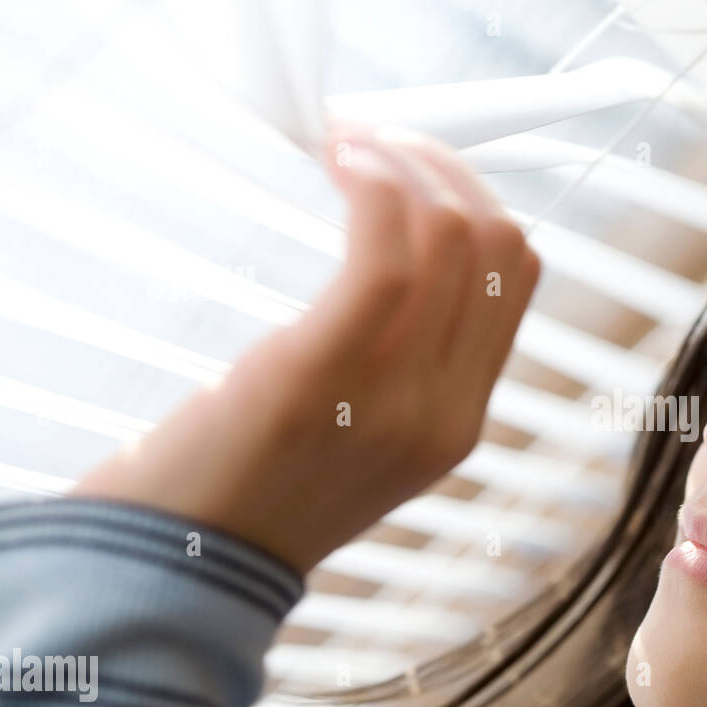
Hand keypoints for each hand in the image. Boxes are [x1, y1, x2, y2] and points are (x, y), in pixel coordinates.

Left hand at [69, 124, 539, 573]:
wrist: (190, 564)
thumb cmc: (261, 487)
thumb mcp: (366, 439)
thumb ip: (406, 367)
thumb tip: (406, 257)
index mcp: (463, 424)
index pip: (516, 280)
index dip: (479, 200)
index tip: (422, 169)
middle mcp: (447, 412)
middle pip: (497, 248)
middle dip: (447, 168)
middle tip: (384, 143)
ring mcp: (395, 396)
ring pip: (449, 240)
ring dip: (404, 163)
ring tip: (351, 144)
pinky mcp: (324, 371)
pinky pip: (383, 253)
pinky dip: (371, 185)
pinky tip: (339, 159)